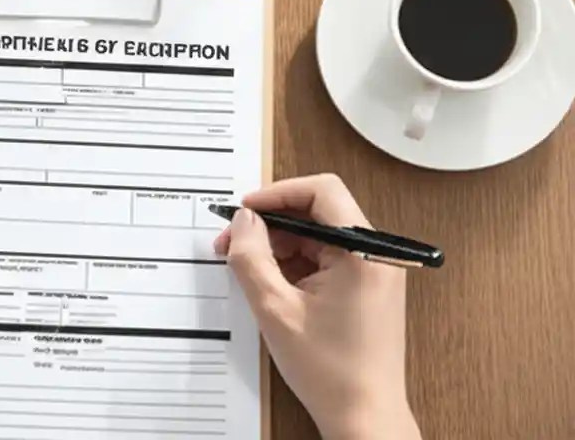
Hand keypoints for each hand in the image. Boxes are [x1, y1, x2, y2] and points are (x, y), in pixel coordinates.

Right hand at [213, 175, 420, 439]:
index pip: (321, 191)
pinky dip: (294, 264)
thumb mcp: (275, 309)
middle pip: (318, 212)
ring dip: (279, 246)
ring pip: (318, 236)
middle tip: (232, 242)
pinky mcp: (365, 289)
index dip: (276, 194)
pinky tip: (269, 283)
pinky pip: (325, 259)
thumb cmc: (330, 371)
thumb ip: (252, 258)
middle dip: (270, 224)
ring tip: (245, 268)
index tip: (244, 211)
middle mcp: (376, 255)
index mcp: (363, 252)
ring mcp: (373, 272)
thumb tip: (242, 222)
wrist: (364, 417)